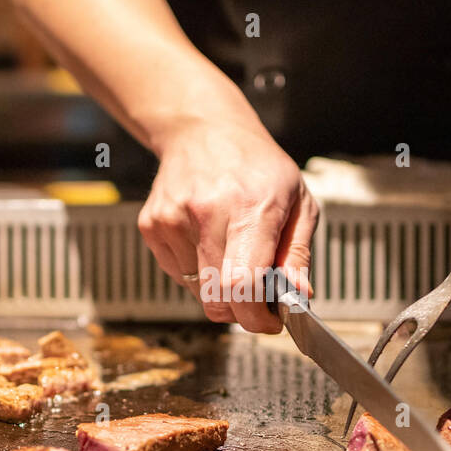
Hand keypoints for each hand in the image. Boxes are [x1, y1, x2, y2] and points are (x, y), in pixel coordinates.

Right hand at [137, 119, 317, 333]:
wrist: (203, 129)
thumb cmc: (256, 165)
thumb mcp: (298, 201)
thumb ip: (298, 254)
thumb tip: (298, 297)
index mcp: (250, 207)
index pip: (243, 284)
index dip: (256, 317)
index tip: (270, 321)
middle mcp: (206, 212)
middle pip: (217, 298)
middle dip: (240, 310)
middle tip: (257, 296)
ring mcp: (173, 219)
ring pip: (197, 291)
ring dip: (219, 286)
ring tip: (231, 248)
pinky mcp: (152, 225)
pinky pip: (178, 274)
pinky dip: (197, 270)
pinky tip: (207, 239)